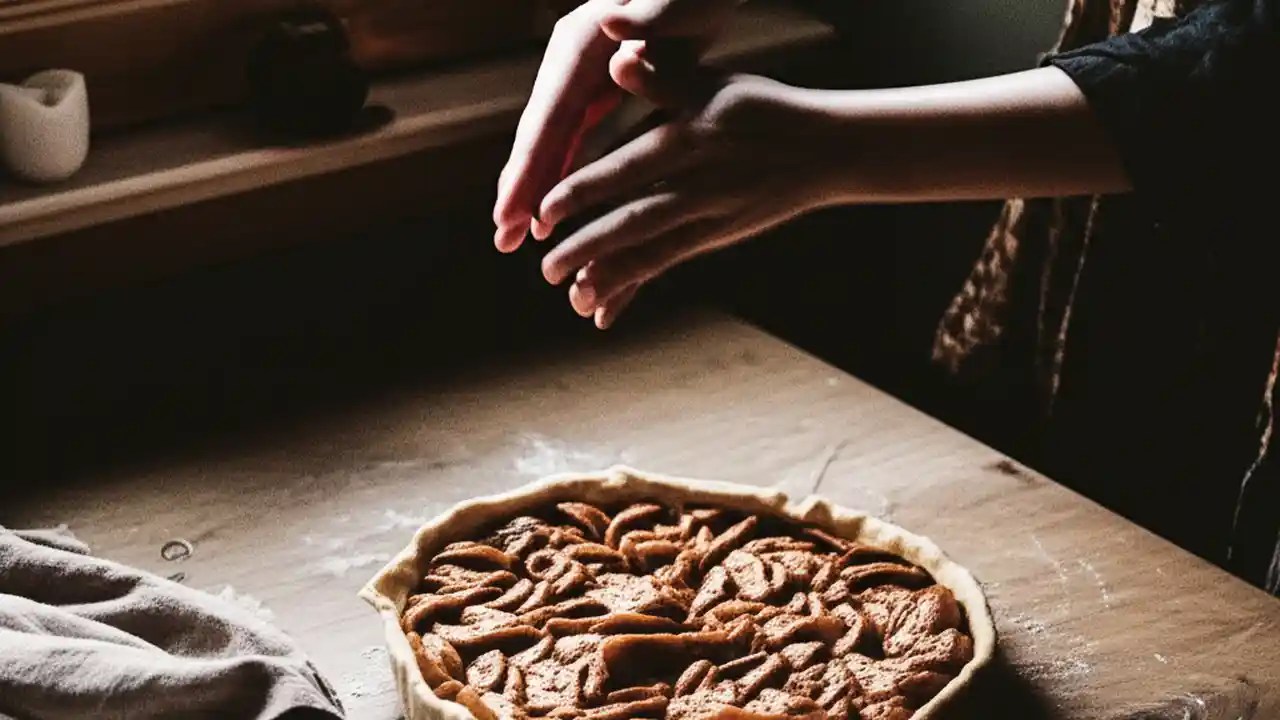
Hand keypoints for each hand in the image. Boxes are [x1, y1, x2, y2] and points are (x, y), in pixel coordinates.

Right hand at [492, 0, 737, 253]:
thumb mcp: (675, 7)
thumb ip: (648, 19)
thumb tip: (614, 28)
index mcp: (582, 45)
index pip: (549, 116)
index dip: (531, 169)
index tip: (512, 213)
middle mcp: (569, 61)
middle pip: (539, 131)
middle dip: (521, 187)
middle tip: (504, 239)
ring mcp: (576, 74)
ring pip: (548, 139)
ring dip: (532, 186)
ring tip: (514, 236)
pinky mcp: (592, 86)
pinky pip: (568, 137)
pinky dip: (556, 171)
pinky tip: (549, 209)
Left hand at [537, 71, 840, 328]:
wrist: (823, 150)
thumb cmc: (759, 107)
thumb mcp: (709, 84)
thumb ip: (660, 78)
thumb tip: (618, 58)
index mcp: (685, 141)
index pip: (625, 170)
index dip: (582, 193)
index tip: (544, 212)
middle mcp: (695, 185)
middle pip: (635, 222)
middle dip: (589, 247)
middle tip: (547, 269)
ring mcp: (706, 216)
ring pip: (651, 251)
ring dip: (609, 278)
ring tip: (570, 297)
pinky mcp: (711, 237)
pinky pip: (665, 264)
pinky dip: (631, 286)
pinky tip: (601, 310)